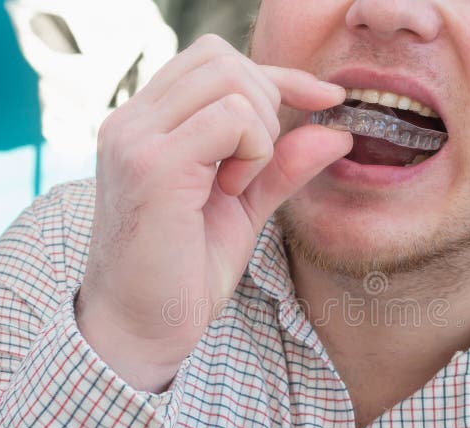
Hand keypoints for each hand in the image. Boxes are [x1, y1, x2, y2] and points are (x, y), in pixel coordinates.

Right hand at [75, 35, 351, 388]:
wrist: (142, 328)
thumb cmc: (183, 273)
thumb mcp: (244, 208)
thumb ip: (282, 165)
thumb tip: (337, 131)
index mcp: (146, 125)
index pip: (214, 62)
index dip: (277, 74)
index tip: (325, 96)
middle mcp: (132, 120)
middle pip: (221, 57)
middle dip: (266, 102)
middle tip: (255, 167)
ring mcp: (136, 137)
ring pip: (228, 78)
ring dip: (259, 130)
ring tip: (237, 183)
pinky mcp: (152, 164)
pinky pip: (230, 119)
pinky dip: (253, 150)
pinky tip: (231, 190)